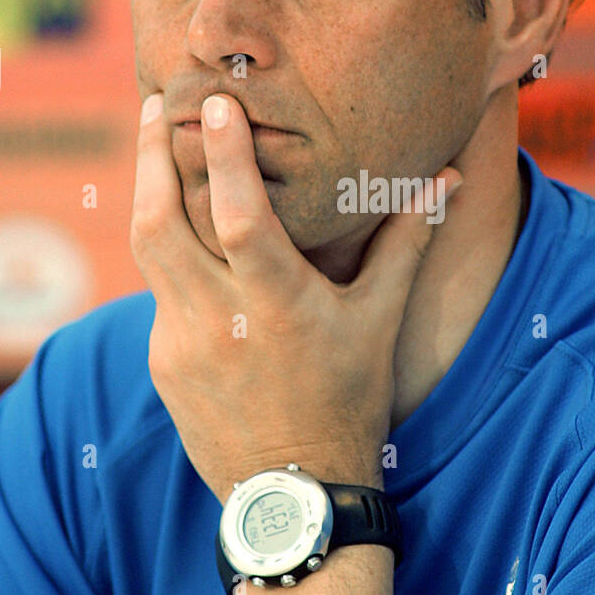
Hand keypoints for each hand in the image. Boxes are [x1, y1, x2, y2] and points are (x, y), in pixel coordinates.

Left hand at [130, 93, 461, 502]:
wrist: (295, 491)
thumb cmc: (350, 400)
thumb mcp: (380, 321)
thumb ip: (406, 242)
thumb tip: (446, 178)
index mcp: (279, 306)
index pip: (240, 216)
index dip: (226, 156)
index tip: (215, 103)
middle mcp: (220, 320)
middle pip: (160, 222)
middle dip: (151, 157)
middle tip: (153, 104)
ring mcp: (180, 343)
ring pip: (148, 251)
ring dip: (147, 194)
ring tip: (154, 149)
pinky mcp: (161, 361)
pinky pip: (159, 291)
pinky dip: (167, 253)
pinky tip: (182, 232)